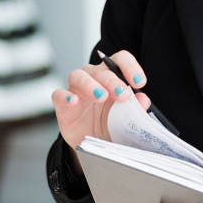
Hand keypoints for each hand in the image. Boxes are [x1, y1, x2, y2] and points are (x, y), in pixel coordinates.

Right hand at [50, 49, 151, 171]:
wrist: (94, 142)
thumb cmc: (113, 122)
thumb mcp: (127, 116)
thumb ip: (136, 106)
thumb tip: (143, 100)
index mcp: (113, 75)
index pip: (121, 59)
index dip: (130, 67)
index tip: (139, 82)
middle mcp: (94, 77)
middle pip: (101, 69)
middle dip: (113, 80)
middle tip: (122, 94)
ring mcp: (77, 89)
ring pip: (79, 76)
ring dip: (91, 84)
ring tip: (101, 96)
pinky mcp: (62, 103)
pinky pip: (59, 94)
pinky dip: (66, 96)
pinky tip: (74, 101)